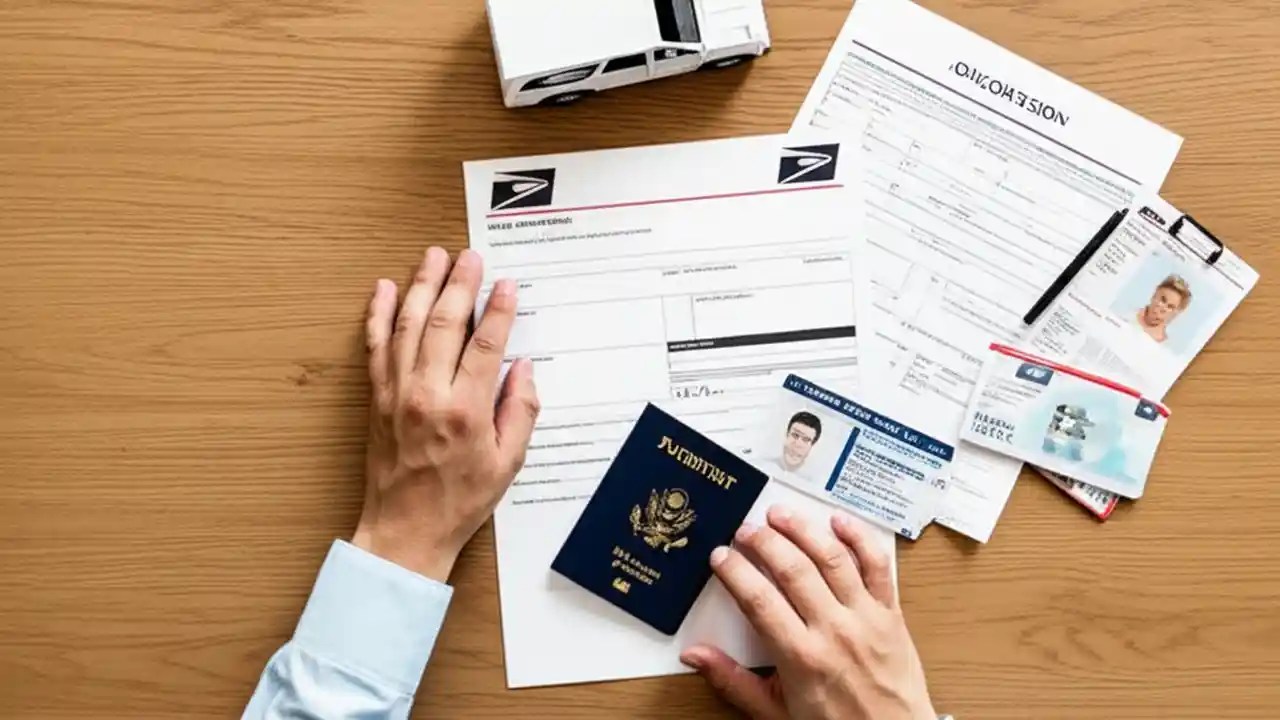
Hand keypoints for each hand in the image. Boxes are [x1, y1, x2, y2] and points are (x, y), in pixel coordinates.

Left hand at [351, 247, 538, 582]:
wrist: (404, 531)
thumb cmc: (459, 502)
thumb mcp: (509, 463)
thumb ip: (520, 412)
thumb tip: (522, 369)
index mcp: (466, 412)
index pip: (485, 345)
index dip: (498, 310)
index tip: (507, 285)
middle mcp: (428, 395)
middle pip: (444, 324)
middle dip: (459, 285)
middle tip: (470, 258)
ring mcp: (397, 394)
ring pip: (408, 326)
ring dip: (421, 286)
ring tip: (433, 258)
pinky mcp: (377, 399)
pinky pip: (376, 347)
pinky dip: (379, 315)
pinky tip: (384, 290)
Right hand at [681, 507, 935, 719]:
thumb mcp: (775, 712)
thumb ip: (732, 680)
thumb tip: (695, 655)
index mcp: (801, 658)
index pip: (759, 600)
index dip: (735, 571)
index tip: (721, 556)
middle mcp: (834, 631)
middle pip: (792, 569)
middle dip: (763, 542)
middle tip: (745, 530)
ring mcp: (865, 617)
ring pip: (832, 558)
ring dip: (803, 530)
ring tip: (780, 514)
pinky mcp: (890, 612)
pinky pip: (877, 565)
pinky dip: (859, 538)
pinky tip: (838, 522)